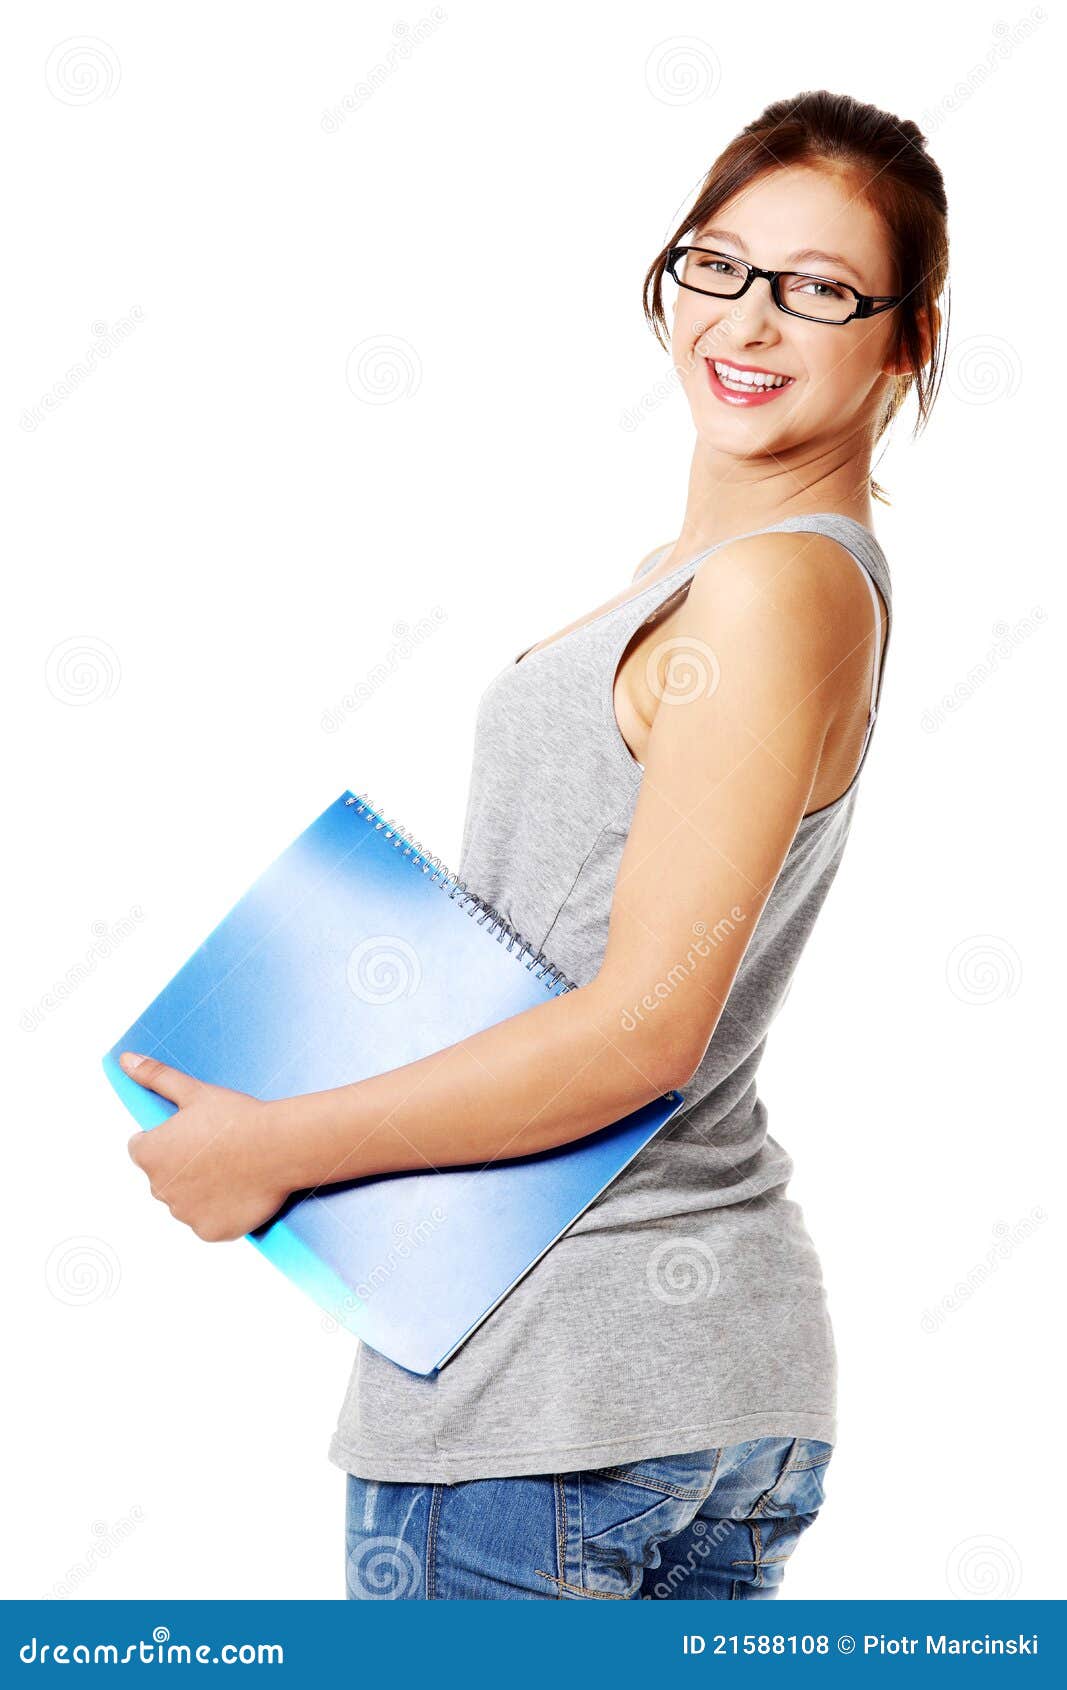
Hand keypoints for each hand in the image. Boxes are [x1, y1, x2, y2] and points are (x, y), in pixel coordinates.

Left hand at [121, 1052, 293, 1241]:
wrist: (279, 1146)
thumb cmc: (237, 1118)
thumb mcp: (193, 1092)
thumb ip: (154, 1077)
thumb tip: (125, 1060)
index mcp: (149, 1154)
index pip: (142, 1148)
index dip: (167, 1138)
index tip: (193, 1134)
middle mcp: (159, 1188)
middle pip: (165, 1177)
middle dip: (183, 1166)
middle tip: (216, 1150)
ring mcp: (184, 1214)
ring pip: (186, 1200)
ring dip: (201, 1190)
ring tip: (232, 1169)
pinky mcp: (208, 1231)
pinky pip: (207, 1222)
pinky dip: (220, 1211)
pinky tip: (239, 1190)